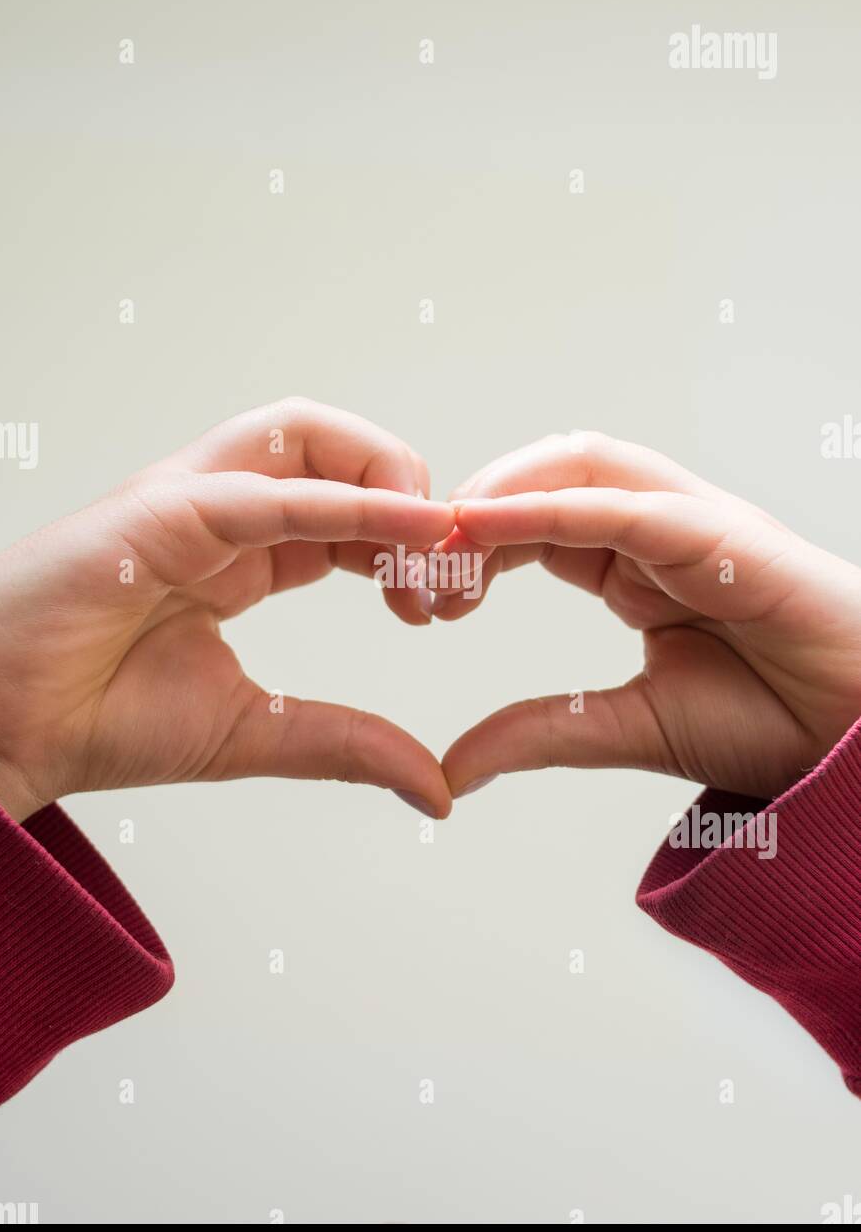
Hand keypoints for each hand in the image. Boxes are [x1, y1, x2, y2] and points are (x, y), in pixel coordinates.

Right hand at [0, 398, 453, 823]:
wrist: (3, 735)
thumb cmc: (100, 720)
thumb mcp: (257, 732)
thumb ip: (347, 744)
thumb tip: (437, 788)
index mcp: (244, 554)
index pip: (352, 512)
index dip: (413, 543)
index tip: (450, 605)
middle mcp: (223, 514)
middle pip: (339, 453)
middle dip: (414, 495)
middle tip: (452, 576)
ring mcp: (190, 501)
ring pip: (305, 436)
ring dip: (388, 472)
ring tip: (435, 538)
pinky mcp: (160, 508)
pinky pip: (270, 489)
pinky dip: (350, 498)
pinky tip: (411, 523)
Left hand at [440, 432, 860, 800]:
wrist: (855, 740)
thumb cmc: (768, 722)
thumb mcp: (624, 727)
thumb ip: (540, 732)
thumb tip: (452, 767)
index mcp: (631, 567)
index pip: (532, 527)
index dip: (469, 551)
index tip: (420, 599)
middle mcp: (655, 531)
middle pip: (546, 479)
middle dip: (473, 511)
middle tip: (415, 564)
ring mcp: (689, 521)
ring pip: (581, 465)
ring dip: (504, 489)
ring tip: (445, 533)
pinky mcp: (719, 530)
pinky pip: (624, 502)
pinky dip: (551, 505)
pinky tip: (491, 524)